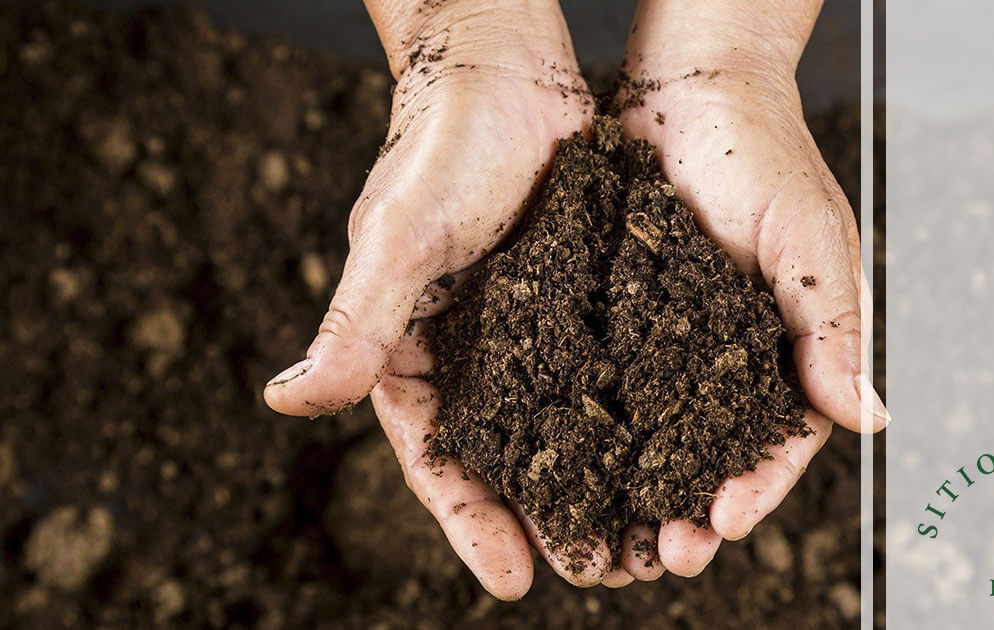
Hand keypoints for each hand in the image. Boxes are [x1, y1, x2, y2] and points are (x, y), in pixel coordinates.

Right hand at [262, 0, 596, 598]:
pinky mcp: (577, 301)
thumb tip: (285, 401)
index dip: (470, 521)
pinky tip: (668, 451)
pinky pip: (604, 371)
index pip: (436, 456)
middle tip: (595, 572)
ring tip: (639, 536)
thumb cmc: (440, 144)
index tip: (511, 581)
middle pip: (506, 457)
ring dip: (596, 481)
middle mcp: (470, 351)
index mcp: (411, 350)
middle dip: (545, 518)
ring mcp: (527, 330)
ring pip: (562, 425)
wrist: (505, 67)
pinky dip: (630, 416)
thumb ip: (355, 323)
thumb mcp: (399, 238)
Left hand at [608, 0, 888, 579]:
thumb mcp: (808, 241)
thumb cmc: (763, 154)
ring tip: (612, 536)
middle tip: (661, 554)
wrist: (688, 88)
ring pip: (652, 435)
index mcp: (785, 348)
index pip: (779, 439)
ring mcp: (668, 342)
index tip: (722, 523)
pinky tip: (565, 465)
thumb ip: (834, 329)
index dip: (755, 486)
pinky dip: (590, 430)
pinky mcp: (617, 319)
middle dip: (689, 509)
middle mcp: (725, 356)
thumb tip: (873, 420)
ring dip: (635, 489)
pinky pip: (602, 385)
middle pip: (710, 454)